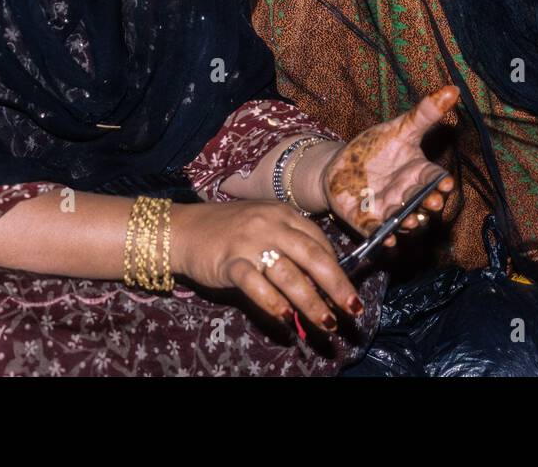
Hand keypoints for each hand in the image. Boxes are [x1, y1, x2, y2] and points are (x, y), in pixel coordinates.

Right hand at [169, 200, 361, 331]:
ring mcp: (250, 242)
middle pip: (313, 257)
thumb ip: (290, 244)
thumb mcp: (265, 225)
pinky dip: (273, 303)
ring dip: (312, 302)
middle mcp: (271, 224)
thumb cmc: (229, 230)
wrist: (184, 229)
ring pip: (289, 275)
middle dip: (337, 286)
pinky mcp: (229, 262)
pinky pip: (256, 285)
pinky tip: (286, 318)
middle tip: (353, 310)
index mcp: (284, 214)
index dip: (338, 269)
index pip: (320, 241)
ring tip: (326, 323)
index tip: (347, 292)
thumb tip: (320, 279)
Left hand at [320, 86, 457, 245]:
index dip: (442, 182)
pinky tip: (387, 238)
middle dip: (429, 204)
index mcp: (418, 172)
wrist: (340, 166)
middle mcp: (408, 194)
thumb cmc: (375, 148)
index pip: (435, 178)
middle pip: (423, 202)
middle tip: (432, 202)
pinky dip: (384, 236)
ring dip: (410, 222)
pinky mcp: (369, 221)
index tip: (446, 183)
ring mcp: (390, 210)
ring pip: (405, 220)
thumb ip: (424, 114)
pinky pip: (379, 232)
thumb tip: (453, 88)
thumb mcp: (399, 127)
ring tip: (410, 220)